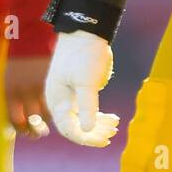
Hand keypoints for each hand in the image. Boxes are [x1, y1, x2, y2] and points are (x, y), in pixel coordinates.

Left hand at [5, 56, 54, 138]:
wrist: (31, 38)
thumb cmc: (18, 62)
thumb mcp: (9, 83)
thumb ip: (12, 104)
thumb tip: (11, 132)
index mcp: (10, 92)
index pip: (15, 122)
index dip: (22, 130)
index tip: (27, 132)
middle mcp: (25, 91)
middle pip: (33, 121)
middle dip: (37, 130)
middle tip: (40, 131)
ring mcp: (41, 87)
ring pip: (48, 115)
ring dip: (48, 120)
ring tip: (49, 120)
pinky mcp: (54, 82)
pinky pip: (57, 103)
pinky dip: (58, 109)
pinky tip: (57, 109)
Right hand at [45, 32, 120, 146]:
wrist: (86, 31)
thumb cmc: (84, 55)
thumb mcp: (87, 81)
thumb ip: (86, 106)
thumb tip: (87, 130)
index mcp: (56, 101)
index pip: (70, 129)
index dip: (87, 138)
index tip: (105, 140)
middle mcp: (60, 101)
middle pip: (76, 126)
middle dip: (95, 132)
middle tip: (113, 132)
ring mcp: (69, 96)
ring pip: (82, 119)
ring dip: (98, 125)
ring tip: (115, 124)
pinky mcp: (79, 89)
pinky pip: (87, 109)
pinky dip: (98, 115)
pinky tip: (111, 117)